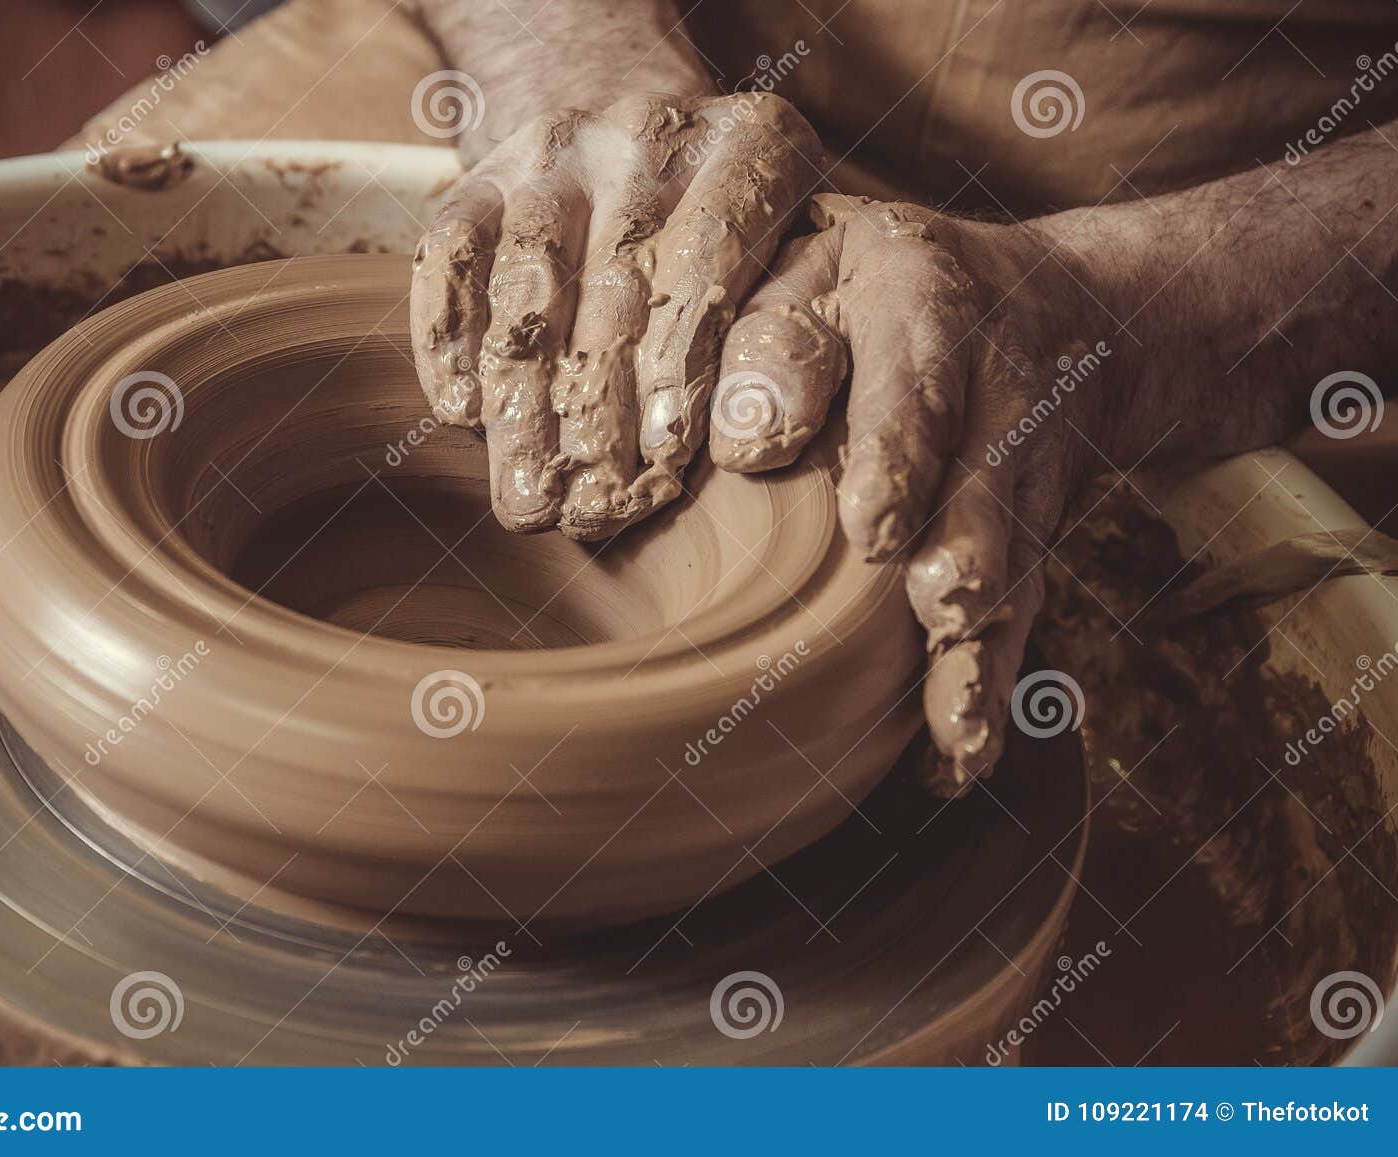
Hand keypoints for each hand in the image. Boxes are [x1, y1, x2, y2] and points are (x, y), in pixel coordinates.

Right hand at [410, 92, 822, 538]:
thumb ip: (790, 327)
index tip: (663, 468)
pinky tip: (459, 409)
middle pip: (615, 288)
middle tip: (587, 514)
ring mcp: (556, 149)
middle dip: (597, 417)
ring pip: (530, 281)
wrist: (642, 114)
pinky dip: (447, 335)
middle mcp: (649, 134)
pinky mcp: (482, 172)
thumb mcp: (801, 250)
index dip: (679, 371)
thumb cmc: (748, 227)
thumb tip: (757, 430)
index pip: (708, 262)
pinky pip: (452, 254)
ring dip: (521, 400)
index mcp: (751, 145)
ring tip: (525, 493)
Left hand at [710, 194, 1132, 793]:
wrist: (1056, 314)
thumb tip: (740, 441)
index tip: (852, 511)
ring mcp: (1021, 487)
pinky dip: (992, 696)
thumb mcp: (824, 266)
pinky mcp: (1030, 552)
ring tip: (952, 729)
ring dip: (982, 652)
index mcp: (923, 313)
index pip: (910, 382)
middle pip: (983, 485)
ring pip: (1011, 573)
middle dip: (963, 549)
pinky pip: (1019, 624)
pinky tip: (955, 766)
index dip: (883, 441)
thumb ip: (776, 336)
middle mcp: (990, 406)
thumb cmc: (880, 291)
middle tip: (940, 606)